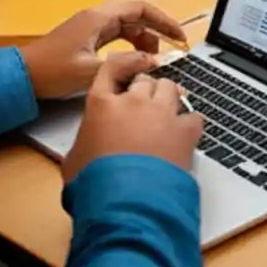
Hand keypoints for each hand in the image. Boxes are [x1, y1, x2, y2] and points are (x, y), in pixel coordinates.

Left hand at [18, 0, 186, 99]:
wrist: (19, 77)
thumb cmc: (51, 71)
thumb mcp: (91, 71)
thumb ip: (126, 65)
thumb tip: (154, 62)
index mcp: (98, 19)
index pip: (140, 9)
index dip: (163, 21)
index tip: (179, 36)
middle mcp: (96, 19)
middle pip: (136, 17)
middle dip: (156, 32)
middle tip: (171, 50)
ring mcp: (90, 28)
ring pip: (127, 28)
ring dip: (143, 41)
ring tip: (152, 61)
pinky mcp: (86, 39)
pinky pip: (116, 37)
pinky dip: (130, 46)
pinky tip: (134, 61)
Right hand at [62, 53, 203, 182]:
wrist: (126, 201)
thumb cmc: (94, 183)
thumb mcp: (74, 160)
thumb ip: (84, 141)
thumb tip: (88, 146)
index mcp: (102, 105)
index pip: (111, 69)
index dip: (122, 65)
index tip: (129, 67)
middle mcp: (134, 102)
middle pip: (144, 79)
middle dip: (145, 89)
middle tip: (145, 103)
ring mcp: (162, 113)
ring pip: (170, 88)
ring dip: (168, 96)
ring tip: (165, 111)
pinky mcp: (185, 130)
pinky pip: (193, 115)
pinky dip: (189, 121)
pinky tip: (185, 131)